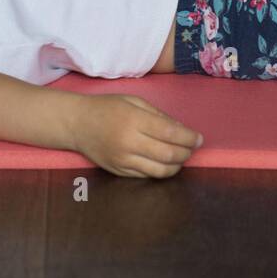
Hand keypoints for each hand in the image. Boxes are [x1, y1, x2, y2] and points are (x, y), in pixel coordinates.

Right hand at [71, 93, 202, 178]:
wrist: (77, 123)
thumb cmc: (107, 107)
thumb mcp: (134, 101)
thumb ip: (159, 116)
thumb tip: (183, 131)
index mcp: (134, 120)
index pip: (171, 134)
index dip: (190, 138)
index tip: (199, 139)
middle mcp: (129, 142)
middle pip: (169, 154)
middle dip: (186, 153)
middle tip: (192, 148)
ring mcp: (123, 160)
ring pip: (160, 171)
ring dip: (177, 166)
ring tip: (181, 157)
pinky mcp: (119, 171)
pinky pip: (146, 176)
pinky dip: (160, 171)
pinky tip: (164, 163)